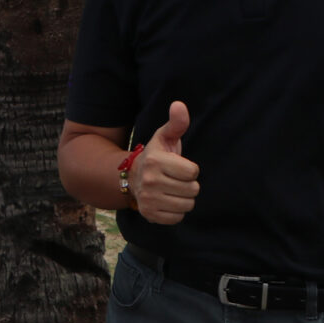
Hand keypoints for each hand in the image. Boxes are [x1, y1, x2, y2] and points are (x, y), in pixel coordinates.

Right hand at [131, 100, 198, 224]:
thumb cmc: (156, 156)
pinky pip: (177, 217)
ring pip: (187, 205)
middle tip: (176, 180)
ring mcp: (148, 200)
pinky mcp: (149, 214)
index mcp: (156, 161)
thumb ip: (176, 123)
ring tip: (173, 190)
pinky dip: (176, 212)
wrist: (130, 178)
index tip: (178, 166)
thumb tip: (179, 105)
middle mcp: (150, 181)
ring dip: (183, 198)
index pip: (193, 172)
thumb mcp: (164, 138)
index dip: (190, 169)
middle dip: (188, 185)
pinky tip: (167, 201)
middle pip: (192, 190)